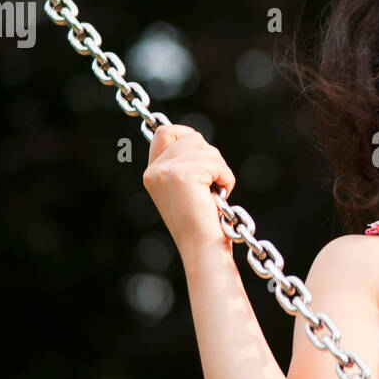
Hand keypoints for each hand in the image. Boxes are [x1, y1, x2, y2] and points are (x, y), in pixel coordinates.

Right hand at [143, 124, 236, 260]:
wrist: (201, 247)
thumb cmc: (201, 223)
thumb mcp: (186, 188)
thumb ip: (184, 164)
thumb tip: (196, 139)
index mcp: (152, 173)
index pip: (165, 132)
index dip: (188, 136)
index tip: (205, 154)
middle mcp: (155, 170)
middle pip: (191, 137)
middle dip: (210, 155)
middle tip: (214, 180)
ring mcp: (166, 172)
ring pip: (205, 147)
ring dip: (220, 168)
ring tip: (216, 192)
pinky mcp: (183, 175)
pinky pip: (216, 162)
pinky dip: (226, 177)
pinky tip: (221, 195)